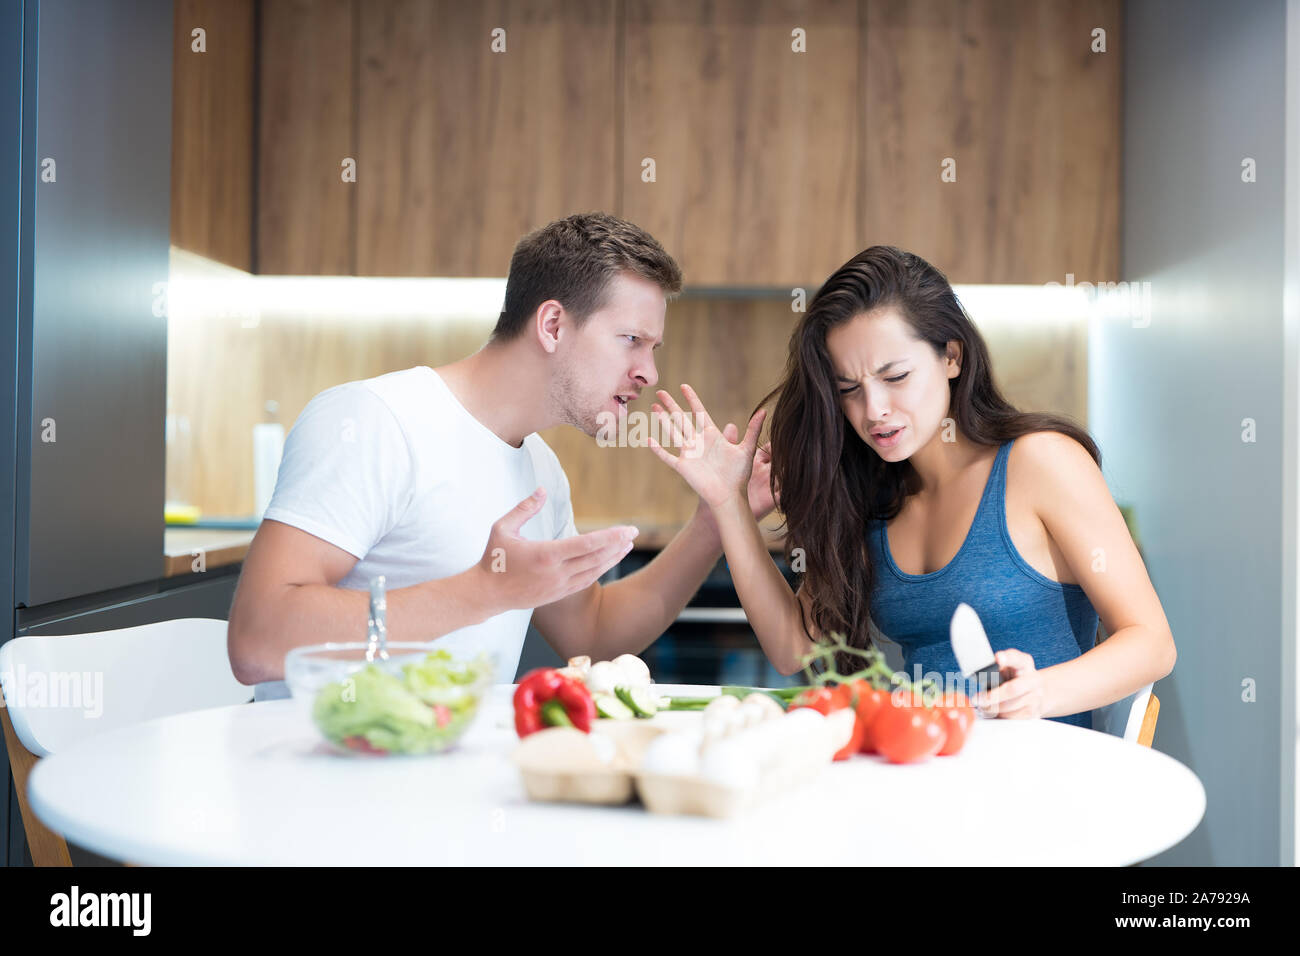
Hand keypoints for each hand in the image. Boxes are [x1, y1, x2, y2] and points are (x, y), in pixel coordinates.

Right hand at [477, 488, 637, 610]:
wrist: (486, 594)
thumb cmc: (493, 558)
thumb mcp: (502, 528)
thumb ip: (524, 508)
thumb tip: (542, 490)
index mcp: (545, 555)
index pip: (586, 545)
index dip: (610, 536)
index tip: (628, 529)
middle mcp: (556, 573)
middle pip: (596, 558)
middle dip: (617, 544)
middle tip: (634, 532)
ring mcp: (559, 586)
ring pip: (594, 571)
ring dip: (613, 558)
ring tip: (627, 545)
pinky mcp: (558, 594)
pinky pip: (585, 581)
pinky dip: (600, 570)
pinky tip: (609, 560)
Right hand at [647, 383, 766, 511]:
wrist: (729, 496)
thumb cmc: (739, 475)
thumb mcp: (746, 449)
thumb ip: (753, 429)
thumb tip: (764, 411)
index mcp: (711, 435)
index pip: (699, 412)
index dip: (691, 399)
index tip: (684, 386)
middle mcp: (698, 442)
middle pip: (681, 419)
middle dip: (671, 405)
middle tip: (660, 392)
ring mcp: (689, 454)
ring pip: (672, 432)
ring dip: (663, 420)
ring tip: (654, 407)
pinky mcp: (683, 466)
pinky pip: (667, 456)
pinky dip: (657, 449)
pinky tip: (647, 439)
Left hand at [975, 649, 1045, 718]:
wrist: (1036, 692)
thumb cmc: (1015, 678)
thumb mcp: (1007, 668)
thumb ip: (995, 668)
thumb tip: (980, 674)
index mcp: (1025, 663)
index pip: (1017, 658)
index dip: (1008, 658)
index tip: (998, 658)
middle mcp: (1034, 679)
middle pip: (1012, 689)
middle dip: (992, 696)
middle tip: (977, 700)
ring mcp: (1036, 697)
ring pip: (1010, 707)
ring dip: (993, 709)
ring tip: (984, 707)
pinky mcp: (1034, 712)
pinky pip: (1013, 718)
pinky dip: (1001, 716)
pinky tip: (995, 713)